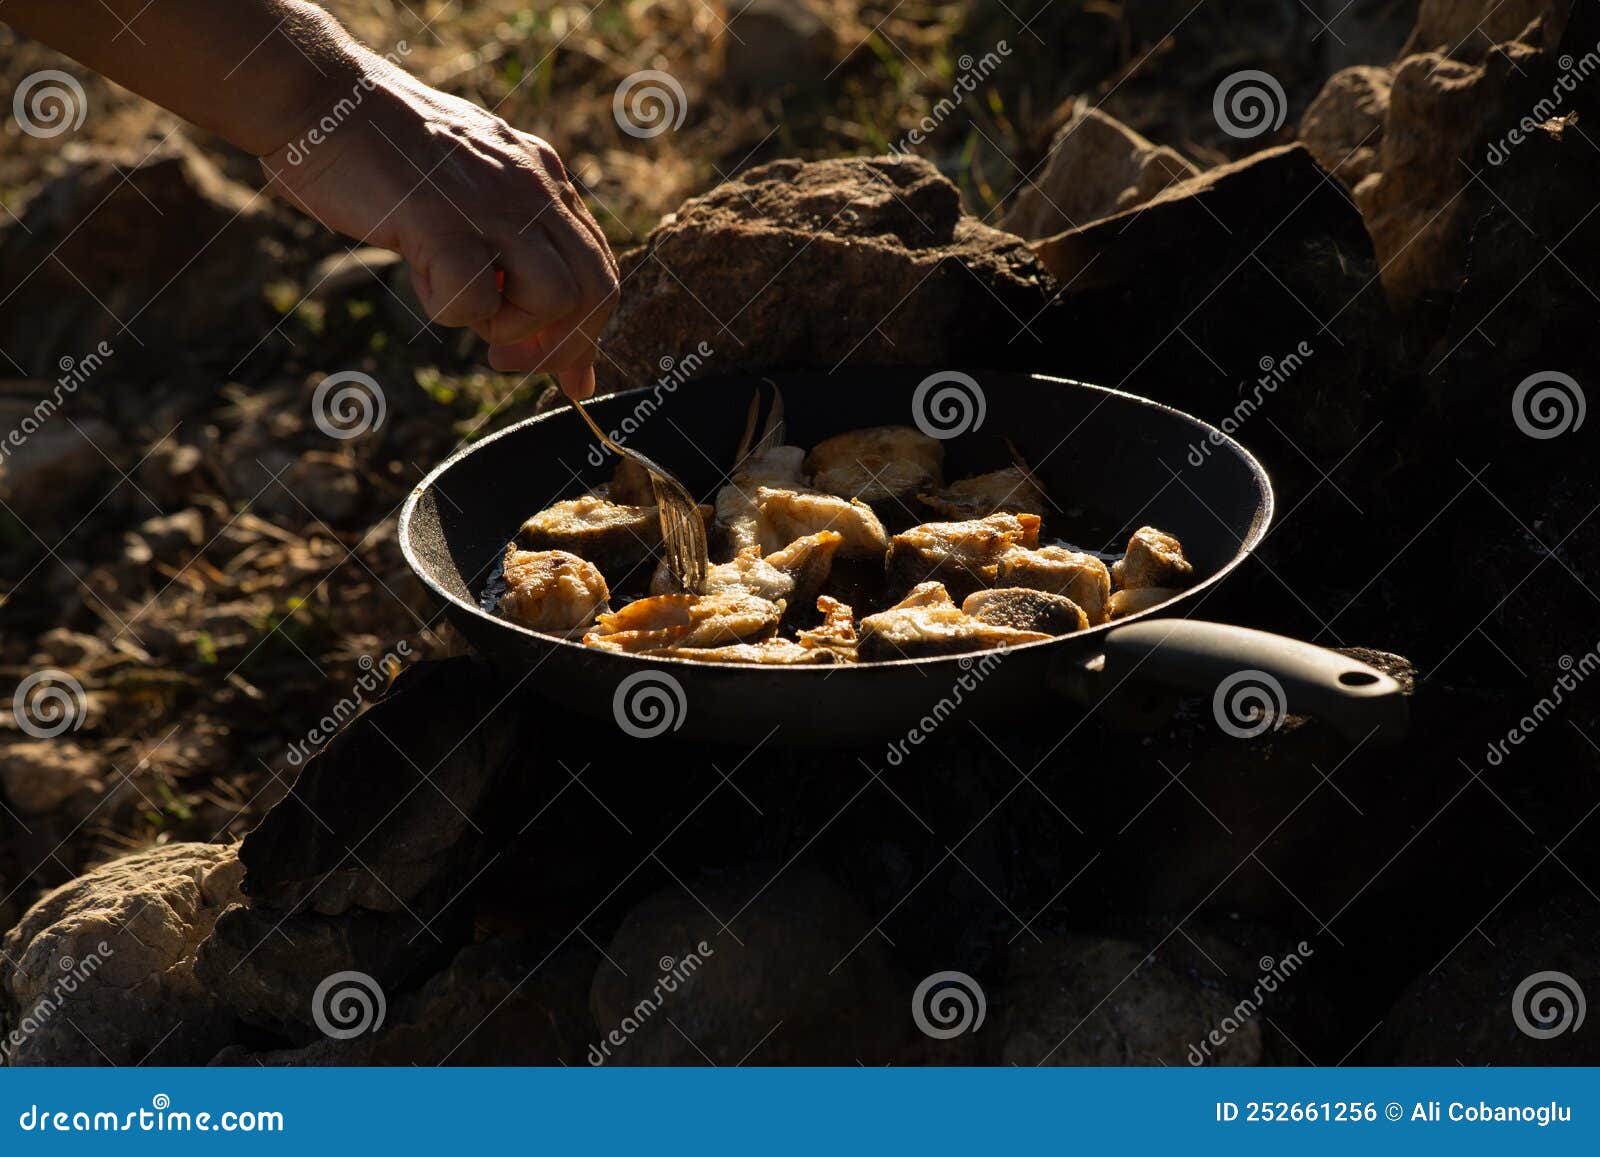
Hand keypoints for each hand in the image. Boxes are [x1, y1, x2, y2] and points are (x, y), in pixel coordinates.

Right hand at [260, 62, 617, 398]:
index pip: (599, 269)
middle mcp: (533, 187)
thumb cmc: (379, 155)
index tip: (566, 376)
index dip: (587, 332)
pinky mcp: (443, 219)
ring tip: (461, 305)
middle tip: (506, 358)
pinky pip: (476, 299)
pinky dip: (447, 310)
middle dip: (563, 347)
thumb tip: (525, 332)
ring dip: (511, 328)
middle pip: (596, 290)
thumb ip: (507, 247)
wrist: (316, 94)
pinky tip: (417, 273)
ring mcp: (492, 202)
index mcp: (543, 177)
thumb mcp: (467, 191)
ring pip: (556, 298)